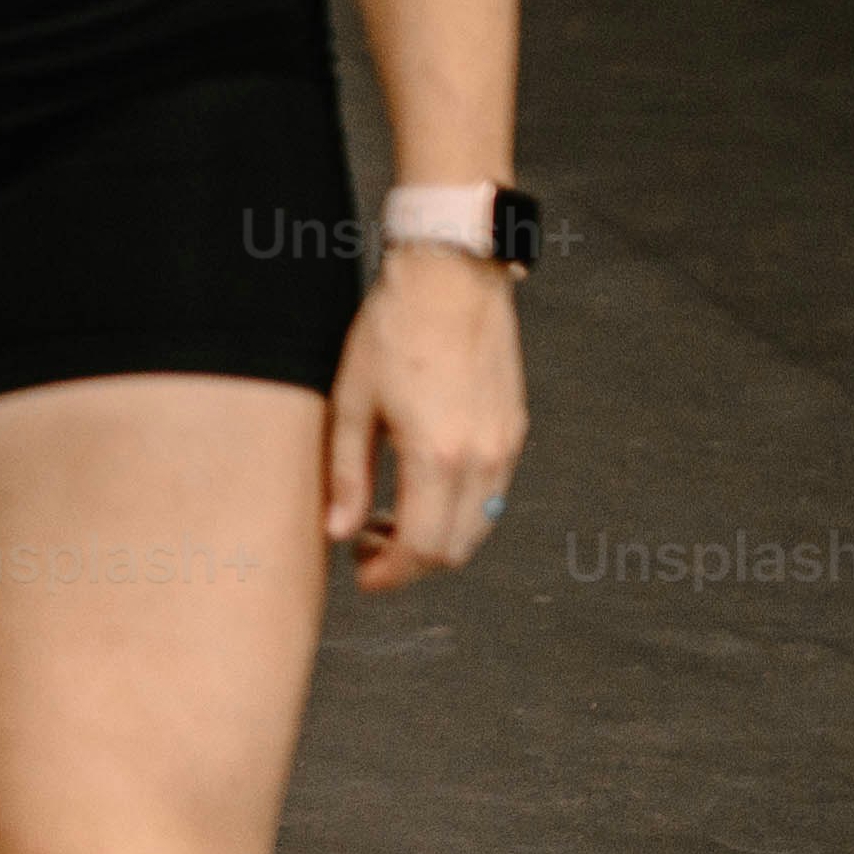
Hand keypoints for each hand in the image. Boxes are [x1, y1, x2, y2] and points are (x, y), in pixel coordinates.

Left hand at [324, 246, 527, 586]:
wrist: (450, 278)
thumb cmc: (392, 329)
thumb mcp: (352, 401)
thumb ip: (346, 473)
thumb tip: (338, 531)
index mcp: (437, 455)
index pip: (421, 548)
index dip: (390, 573)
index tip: (363, 574)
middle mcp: (482, 459)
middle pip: (455, 548)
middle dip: (411, 562)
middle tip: (367, 545)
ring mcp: (505, 446)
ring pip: (478, 526)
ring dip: (437, 537)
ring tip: (388, 515)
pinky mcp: (515, 430)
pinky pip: (492, 493)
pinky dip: (459, 508)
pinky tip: (421, 485)